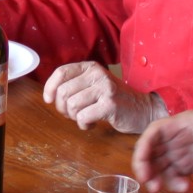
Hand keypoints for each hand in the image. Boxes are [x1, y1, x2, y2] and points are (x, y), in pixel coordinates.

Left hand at [42, 62, 166, 133]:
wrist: (143, 110)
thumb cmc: (114, 100)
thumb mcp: (94, 85)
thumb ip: (75, 85)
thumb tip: (50, 95)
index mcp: (90, 67)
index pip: (61, 72)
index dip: (50, 87)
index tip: (49, 100)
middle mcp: (97, 74)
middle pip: (63, 92)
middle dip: (63, 108)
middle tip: (73, 114)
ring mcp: (104, 88)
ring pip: (72, 105)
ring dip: (74, 117)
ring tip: (85, 118)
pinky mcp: (110, 104)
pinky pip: (83, 117)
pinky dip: (83, 125)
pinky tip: (92, 123)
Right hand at [132, 110, 192, 192]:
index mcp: (180, 124)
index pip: (154, 132)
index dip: (144, 146)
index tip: (142, 163)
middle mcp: (174, 139)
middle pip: (151, 151)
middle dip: (145, 167)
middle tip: (149, 183)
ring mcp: (179, 153)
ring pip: (159, 167)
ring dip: (157, 178)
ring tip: (162, 190)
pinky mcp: (186, 166)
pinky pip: (173, 176)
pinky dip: (174, 183)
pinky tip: (184, 187)